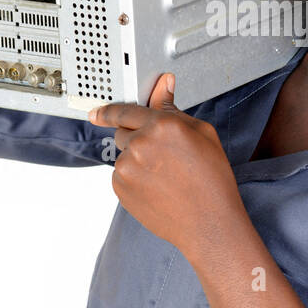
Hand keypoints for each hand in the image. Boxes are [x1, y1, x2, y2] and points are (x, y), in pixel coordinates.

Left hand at [89, 75, 245, 261]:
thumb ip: (173, 107)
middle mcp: (140, 144)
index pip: (126, 110)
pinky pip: (122, 176)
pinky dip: (135, 180)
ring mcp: (127, 168)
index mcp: (161, 125)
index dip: (109, 110)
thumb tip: (163, 84)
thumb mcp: (202, 134)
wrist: (209, 223)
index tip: (96, 112)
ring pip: (124, 156)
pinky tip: (158, 189)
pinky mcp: (121, 189)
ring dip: (138, 161)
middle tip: (163, 157)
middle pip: (123, 132)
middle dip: (138, 139)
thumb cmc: (211, 180)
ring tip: (166, 177)